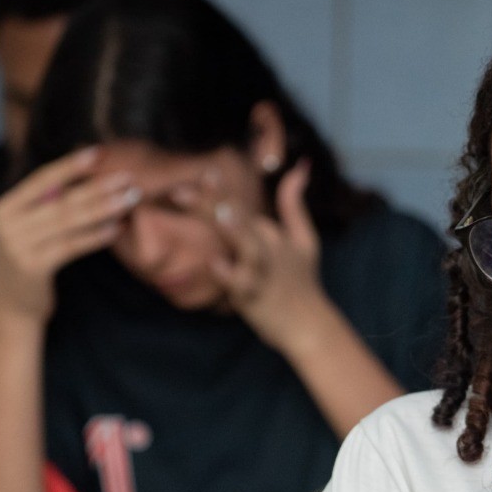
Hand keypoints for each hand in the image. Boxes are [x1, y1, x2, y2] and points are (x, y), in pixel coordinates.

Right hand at [0, 147, 139, 321]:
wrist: (11, 307)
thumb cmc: (30, 262)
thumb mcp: (30, 230)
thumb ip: (46, 206)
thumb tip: (86, 177)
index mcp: (5, 207)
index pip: (42, 179)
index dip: (71, 165)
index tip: (99, 152)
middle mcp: (7, 223)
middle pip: (60, 199)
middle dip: (97, 186)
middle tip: (127, 178)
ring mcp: (16, 245)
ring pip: (68, 221)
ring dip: (103, 208)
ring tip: (129, 200)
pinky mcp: (31, 267)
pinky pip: (70, 246)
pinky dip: (95, 236)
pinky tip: (117, 229)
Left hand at [179, 160, 327, 349]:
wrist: (310, 325)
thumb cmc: (302, 281)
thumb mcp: (304, 238)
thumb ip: (295, 203)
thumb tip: (300, 167)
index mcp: (270, 233)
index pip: (242, 205)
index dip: (222, 189)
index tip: (206, 172)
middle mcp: (267, 247)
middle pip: (240, 220)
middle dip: (214, 204)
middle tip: (181, 192)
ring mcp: (261, 271)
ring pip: (248, 248)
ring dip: (236, 230)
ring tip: (222, 215)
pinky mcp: (255, 297)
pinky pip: (241, 285)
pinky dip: (230, 275)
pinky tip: (216, 264)